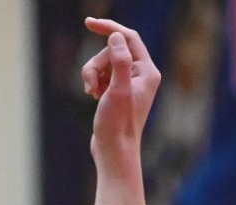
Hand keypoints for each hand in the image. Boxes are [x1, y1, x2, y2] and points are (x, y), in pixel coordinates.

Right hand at [83, 20, 160, 157]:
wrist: (114, 152)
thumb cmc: (118, 125)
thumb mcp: (118, 90)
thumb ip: (120, 61)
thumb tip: (116, 36)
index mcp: (147, 71)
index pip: (128, 38)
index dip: (109, 28)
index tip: (89, 22)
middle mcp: (141, 74)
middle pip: (111, 52)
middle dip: (95, 65)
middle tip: (91, 86)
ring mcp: (129, 83)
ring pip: (103, 63)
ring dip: (92, 75)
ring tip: (92, 94)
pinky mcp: (117, 91)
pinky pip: (101, 75)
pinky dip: (93, 82)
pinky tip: (94, 97)